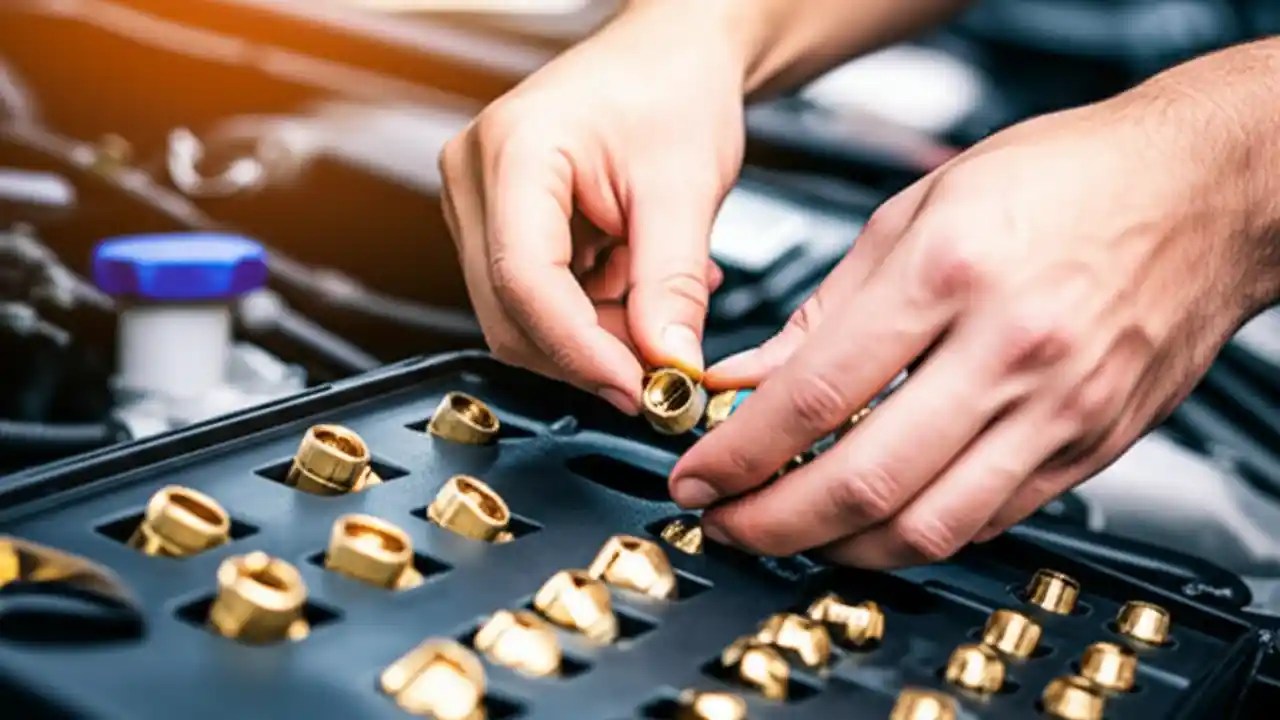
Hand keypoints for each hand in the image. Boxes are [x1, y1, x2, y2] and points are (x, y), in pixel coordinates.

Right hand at [438, 1, 746, 412]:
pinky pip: (535, 300)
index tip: (638, 387)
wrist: (670, 56)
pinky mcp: (499, 226)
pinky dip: (591, 314)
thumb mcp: (686, 187)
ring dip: (594, 335)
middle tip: (662, 368)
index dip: (580, 349)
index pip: (524, 278)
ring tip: (660, 303)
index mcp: (514, 149)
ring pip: (520, 317)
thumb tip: (668, 362)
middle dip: (590, 352)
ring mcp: (479, 204)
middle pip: (511, 310)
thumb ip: (671, 284)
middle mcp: (476, 177)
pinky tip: (636, 287)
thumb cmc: (671, 85)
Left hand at [669, 88, 1276, 566]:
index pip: (817, 393)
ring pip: (929, 524)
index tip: (699, 474)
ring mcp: (1058, 408)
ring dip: (840, 548)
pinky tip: (874, 522)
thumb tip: (750, 377)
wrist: (1203, 191)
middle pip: (865, 479)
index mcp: (951, 273)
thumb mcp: (918, 210)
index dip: (741, 452)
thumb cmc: (1068, 180)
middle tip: (726, 522)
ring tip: (790, 535)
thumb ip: (825, 309)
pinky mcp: (1090, 447)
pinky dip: (917, 535)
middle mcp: (1009, 350)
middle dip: (772, 521)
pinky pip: (990, 520)